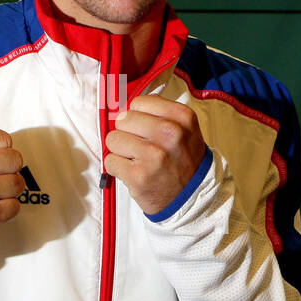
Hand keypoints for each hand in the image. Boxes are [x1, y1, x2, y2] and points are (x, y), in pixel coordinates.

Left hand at [104, 95, 206, 215]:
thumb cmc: (182, 161)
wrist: (191, 197)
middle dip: (127, 133)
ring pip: (113, 139)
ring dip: (121, 151)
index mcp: (182, 117)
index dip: (137, 117)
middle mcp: (169, 133)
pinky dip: (118, 169)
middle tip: (142, 147)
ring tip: (138, 160)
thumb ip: (158, 111)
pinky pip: (110, 161)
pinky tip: (135, 172)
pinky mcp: (138, 175)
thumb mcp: (184, 129)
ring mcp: (153, 155)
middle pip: (123, 119)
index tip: (146, 130)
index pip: (139, 103)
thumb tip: (124, 102)